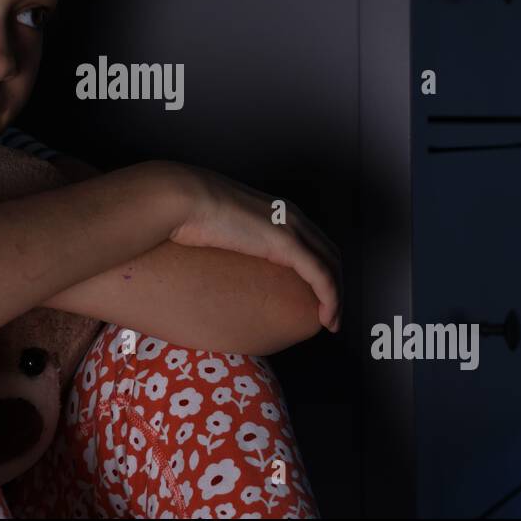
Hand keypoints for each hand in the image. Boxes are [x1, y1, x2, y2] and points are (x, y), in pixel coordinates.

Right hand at [159, 162, 342, 331]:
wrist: (184, 199)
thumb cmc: (190, 212)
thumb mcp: (219, 226)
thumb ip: (231, 238)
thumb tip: (220, 256)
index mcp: (278, 210)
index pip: (315, 242)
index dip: (323, 269)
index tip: (318, 295)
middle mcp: (292, 216)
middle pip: (331, 254)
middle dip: (336, 285)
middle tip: (330, 314)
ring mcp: (291, 228)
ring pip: (331, 266)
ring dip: (336, 297)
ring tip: (330, 322)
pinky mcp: (285, 243)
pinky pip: (320, 275)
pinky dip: (330, 298)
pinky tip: (326, 317)